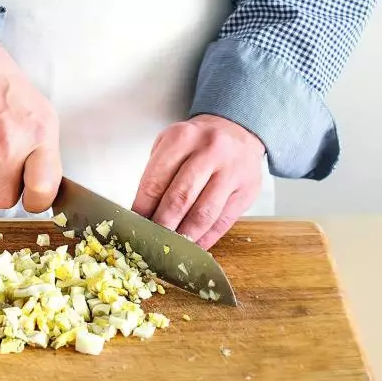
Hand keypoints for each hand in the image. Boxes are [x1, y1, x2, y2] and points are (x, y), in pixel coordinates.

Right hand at [0, 10, 61, 212]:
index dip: (36, 200)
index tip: (32, 195)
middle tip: (3, 167)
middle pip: (3, 200)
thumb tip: (45, 193)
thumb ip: (47, 157)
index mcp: (38, 137)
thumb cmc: (9, 93)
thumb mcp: (44, 117)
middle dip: (2, 189)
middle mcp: (8, 145)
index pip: (41, 192)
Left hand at [132, 114, 265, 248]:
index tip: (135, 224)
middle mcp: (210, 151)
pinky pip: (223, 222)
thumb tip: (141, 215)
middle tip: (151, 241)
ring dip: (184, 236)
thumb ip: (157, 174)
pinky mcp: (246, 191)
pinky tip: (194, 247)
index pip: (156, 181)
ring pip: (204, 214)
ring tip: (171, 248)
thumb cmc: (197, 144)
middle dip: (162, 225)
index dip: (143, 208)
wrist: (237, 132)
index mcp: (183, 138)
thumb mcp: (171, 145)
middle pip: (180, 198)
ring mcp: (231, 171)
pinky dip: (206, 239)